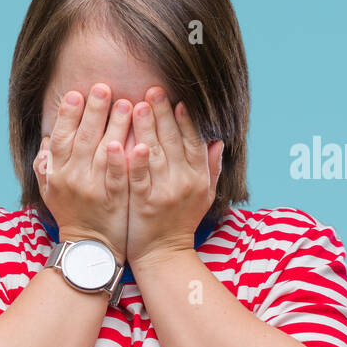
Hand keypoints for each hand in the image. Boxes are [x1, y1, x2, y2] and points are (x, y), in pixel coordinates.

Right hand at [32, 84, 132, 261]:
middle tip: (104, 87)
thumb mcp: (50, 190)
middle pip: (83, 138)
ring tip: (127, 102)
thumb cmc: (71, 213)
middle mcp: (73, 178)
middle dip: (94, 111)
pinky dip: (120, 160)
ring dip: (114, 126)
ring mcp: (94, 189)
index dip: (68, 114)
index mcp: (58, 172)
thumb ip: (46, 164)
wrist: (90, 247)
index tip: (76, 93)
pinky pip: (117, 177)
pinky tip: (128, 143)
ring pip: (103, 152)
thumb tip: (46, 138)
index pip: (61, 137)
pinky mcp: (115, 200)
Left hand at [124, 86, 224, 268]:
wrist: (163, 255)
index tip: (178, 100)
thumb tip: (218, 140)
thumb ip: (210, 167)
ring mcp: (163, 193)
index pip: (194, 141)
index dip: (186, 120)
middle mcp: (183, 182)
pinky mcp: (143, 204)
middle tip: (153, 91)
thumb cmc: (180, 222)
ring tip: (137, 105)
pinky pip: (138, 178)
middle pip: (173, 141)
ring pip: (155, 154)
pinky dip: (134, 161)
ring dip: (146, 128)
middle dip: (163, 114)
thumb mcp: (203, 196)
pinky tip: (128, 144)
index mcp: (198, 177)